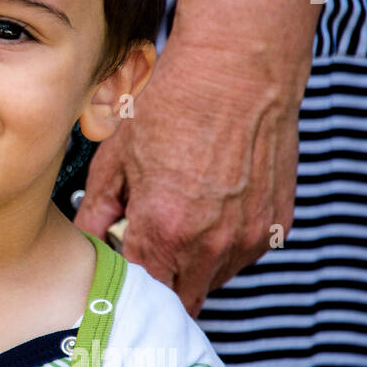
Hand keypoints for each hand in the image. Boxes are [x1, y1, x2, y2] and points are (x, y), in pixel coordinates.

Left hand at [73, 37, 303, 316]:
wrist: (240, 70)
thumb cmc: (177, 103)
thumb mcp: (118, 155)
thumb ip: (99, 207)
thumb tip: (88, 236)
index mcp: (165, 229)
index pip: (144, 288)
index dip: (132, 280)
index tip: (126, 263)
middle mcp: (213, 242)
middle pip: (184, 296)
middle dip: (164, 280)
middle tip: (152, 247)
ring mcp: (250, 235)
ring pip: (216, 278)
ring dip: (197, 264)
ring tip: (185, 216)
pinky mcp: (277, 223)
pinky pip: (245, 253)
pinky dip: (227, 243)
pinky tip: (214, 204)